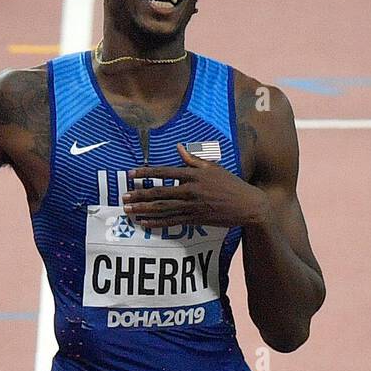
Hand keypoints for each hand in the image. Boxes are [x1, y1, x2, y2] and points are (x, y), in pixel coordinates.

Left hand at [123, 142, 269, 228]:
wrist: (247, 205)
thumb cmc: (231, 184)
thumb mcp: (213, 167)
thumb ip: (194, 159)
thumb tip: (179, 148)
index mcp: (193, 174)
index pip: (164, 172)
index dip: (146, 173)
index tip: (131, 175)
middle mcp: (190, 190)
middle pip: (159, 192)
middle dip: (139, 194)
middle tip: (123, 197)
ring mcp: (192, 206)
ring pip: (162, 208)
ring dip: (143, 209)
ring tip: (128, 210)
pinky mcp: (195, 219)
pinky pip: (171, 222)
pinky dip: (156, 222)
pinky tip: (144, 223)